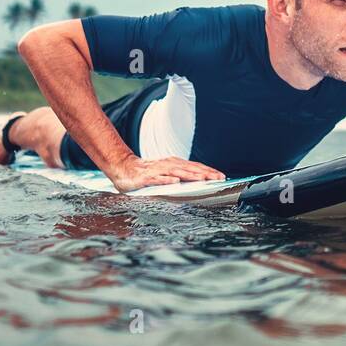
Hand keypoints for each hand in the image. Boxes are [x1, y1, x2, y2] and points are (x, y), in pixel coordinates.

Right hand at [107, 155, 225, 191]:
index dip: (208, 171)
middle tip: (218, 178)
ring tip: (203, 179)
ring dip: (190, 175)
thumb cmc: (147, 172)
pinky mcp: (146, 177)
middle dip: (205, 173)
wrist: (123, 167)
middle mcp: (168, 164)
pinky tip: (175, 181)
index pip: (195, 167)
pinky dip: (167, 179)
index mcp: (174, 164)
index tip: (222, 177)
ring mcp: (157, 170)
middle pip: (189, 169)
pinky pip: (158, 179)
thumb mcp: (166, 173)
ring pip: (177, 172)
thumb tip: (198, 181)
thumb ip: (180, 176)